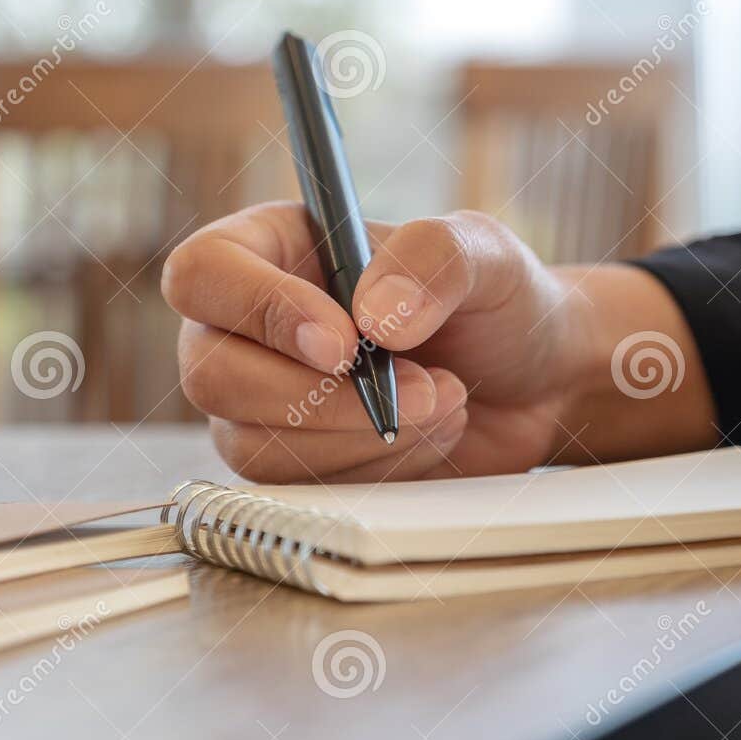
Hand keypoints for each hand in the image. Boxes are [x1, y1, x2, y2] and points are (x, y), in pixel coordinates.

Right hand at [162, 201, 716, 482]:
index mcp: (270, 250)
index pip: (205, 275)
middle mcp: (249, 329)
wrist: (536, 381)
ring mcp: (265, 404)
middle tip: (418, 386)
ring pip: (254, 446)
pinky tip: (430, 434)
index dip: (260, 312)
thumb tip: (374, 317)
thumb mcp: (483, 254)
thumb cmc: (495, 301)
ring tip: (444, 401)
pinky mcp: (300, 464)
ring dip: (359, 437)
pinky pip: (305, 489)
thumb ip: (432, 260)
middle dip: (319, 397)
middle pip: (212, 374)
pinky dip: (378, 468)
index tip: (344, 343)